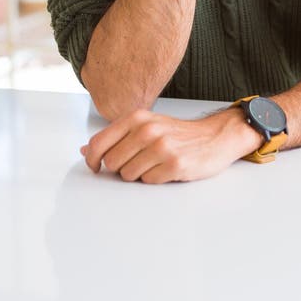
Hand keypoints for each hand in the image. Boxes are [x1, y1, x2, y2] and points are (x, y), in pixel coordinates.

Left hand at [80, 108, 261, 183]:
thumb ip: (116, 136)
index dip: (92, 160)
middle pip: (112, 163)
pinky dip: (154, 179)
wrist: (215, 137)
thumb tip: (86, 150)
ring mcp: (162, 147)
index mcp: (137, 118)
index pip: (99, 143)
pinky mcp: (174, 165)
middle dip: (120, 168)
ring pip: (128, 175)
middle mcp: (148, 130)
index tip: (96, 167)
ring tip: (154, 164)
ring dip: (138, 175)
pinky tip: (166, 169)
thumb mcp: (146, 126)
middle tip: (137, 162)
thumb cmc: (177, 133)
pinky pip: (148, 182)